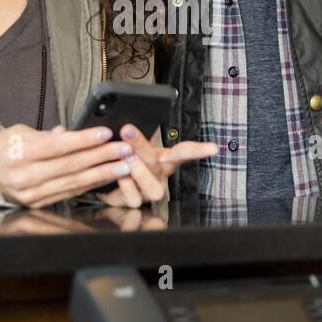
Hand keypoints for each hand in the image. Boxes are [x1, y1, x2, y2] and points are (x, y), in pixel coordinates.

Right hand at [0, 123, 136, 207]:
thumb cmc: (2, 148)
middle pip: (69, 166)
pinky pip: (68, 194)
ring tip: (123, 165)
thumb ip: (47, 134)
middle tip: (123, 150)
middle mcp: (25, 176)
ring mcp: (31, 193)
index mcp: (18, 154)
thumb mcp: (19, 133)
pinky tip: (106, 178)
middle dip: (101, 157)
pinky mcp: (37, 204)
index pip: (57, 146)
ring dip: (102, 174)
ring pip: (73, 183)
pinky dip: (89, 186)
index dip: (83, 140)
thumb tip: (71, 132)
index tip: (105, 133)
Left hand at [94, 123, 217, 207]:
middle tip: (127, 130)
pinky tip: (119, 176)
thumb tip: (128, 119)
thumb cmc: (124, 158)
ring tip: (125, 157)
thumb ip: (133, 133)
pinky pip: (134, 199)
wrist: (108, 182)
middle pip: (158, 163)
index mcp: (164, 159)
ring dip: (138, 170)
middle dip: (142, 145)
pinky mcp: (134, 202)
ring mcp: (149, 192)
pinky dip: (126, 186)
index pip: (184, 152)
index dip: (198, 150)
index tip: (213, 148)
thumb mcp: (131, 143)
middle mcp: (160, 176)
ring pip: (152, 187)